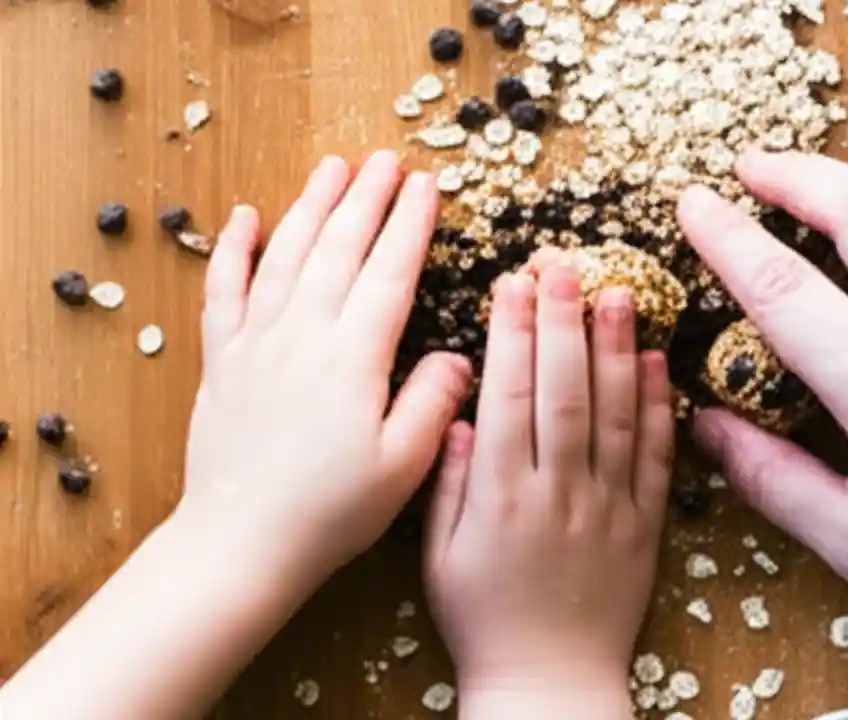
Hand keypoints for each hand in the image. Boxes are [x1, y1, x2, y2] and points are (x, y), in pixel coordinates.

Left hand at [183, 151, 470, 580]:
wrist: (240, 544)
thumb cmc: (331, 512)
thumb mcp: (404, 466)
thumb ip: (434, 401)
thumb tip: (461, 354)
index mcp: (354, 357)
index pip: (389, 272)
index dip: (411, 224)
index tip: (429, 185)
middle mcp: (303, 335)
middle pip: (338, 248)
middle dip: (366, 198)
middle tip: (387, 158)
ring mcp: (256, 342)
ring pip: (284, 255)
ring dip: (310, 206)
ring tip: (333, 167)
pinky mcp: (222, 360)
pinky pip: (223, 290)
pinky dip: (233, 249)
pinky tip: (246, 216)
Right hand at [424, 265, 672, 717]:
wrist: (548, 684)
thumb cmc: (482, 618)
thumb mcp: (439, 557)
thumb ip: (449, 482)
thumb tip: (463, 412)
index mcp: (499, 498)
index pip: (509, 398)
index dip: (512, 334)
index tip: (514, 281)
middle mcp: (558, 495)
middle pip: (564, 393)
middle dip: (563, 321)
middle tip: (566, 262)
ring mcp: (610, 509)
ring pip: (616, 416)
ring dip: (617, 349)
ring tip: (619, 291)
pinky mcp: (647, 526)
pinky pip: (657, 460)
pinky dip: (660, 408)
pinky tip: (658, 362)